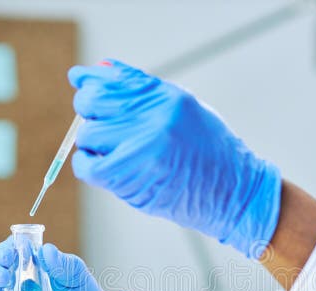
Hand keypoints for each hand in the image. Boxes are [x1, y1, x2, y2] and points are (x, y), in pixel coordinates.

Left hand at [68, 59, 282, 258]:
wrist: (234, 193)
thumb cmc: (212, 154)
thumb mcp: (186, 111)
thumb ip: (146, 93)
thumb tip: (101, 72)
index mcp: (167, 97)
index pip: (114, 79)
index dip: (91, 81)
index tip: (80, 82)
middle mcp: (154, 116)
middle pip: (93, 103)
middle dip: (89, 112)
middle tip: (101, 126)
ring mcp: (142, 145)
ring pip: (88, 135)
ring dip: (93, 145)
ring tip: (112, 153)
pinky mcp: (131, 175)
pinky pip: (88, 166)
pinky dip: (86, 166)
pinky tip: (98, 167)